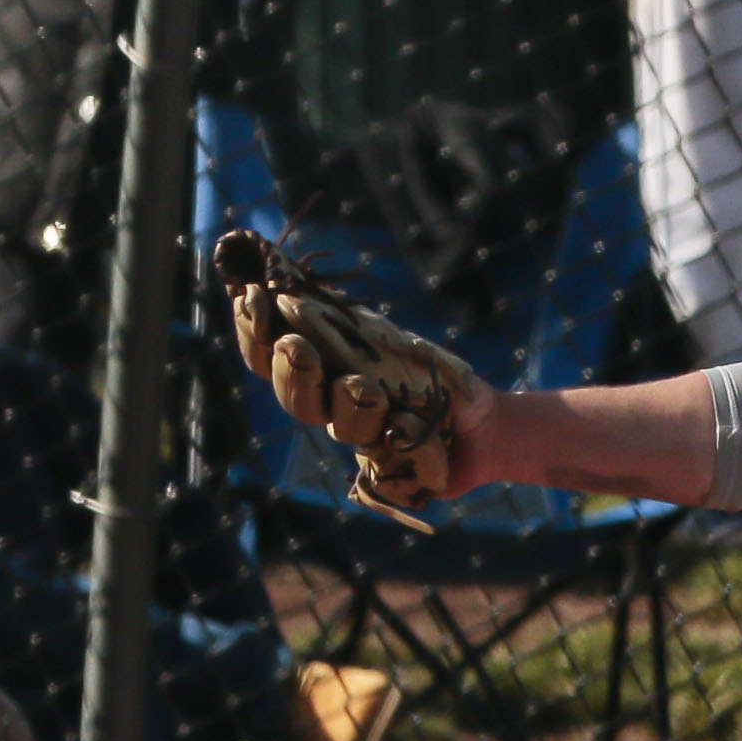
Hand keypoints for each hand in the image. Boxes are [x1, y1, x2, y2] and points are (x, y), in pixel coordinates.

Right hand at [216, 230, 487, 530]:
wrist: (490, 424)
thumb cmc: (435, 377)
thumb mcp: (393, 340)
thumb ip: (342, 317)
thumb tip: (282, 267)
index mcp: (325, 370)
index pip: (272, 354)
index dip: (255, 330)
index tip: (252, 296)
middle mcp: (334, 407)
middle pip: (296, 396)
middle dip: (293, 370)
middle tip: (297, 347)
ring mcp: (364, 442)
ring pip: (340, 427)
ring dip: (349, 404)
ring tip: (363, 386)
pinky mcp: (395, 473)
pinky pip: (387, 464)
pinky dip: (404, 441)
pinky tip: (409, 428)